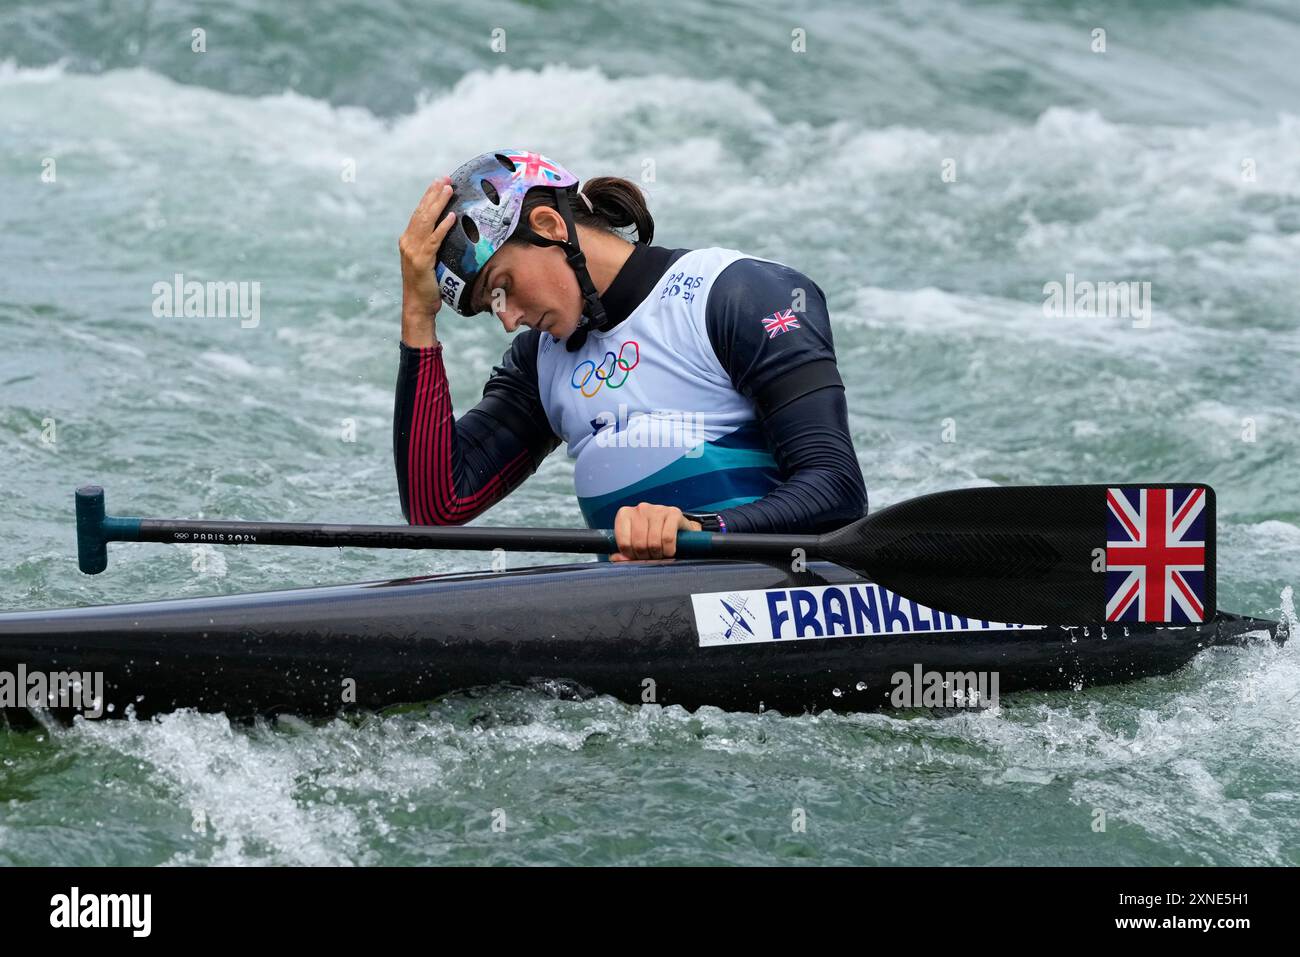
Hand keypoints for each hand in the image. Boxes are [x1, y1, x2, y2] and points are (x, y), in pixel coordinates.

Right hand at [398, 176, 458, 346]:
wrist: (418, 304)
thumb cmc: (426, 284)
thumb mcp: (429, 260)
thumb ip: (433, 245)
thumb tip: (448, 231)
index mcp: (408, 239)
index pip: (420, 213)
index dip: (429, 197)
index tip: (440, 183)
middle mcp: (408, 241)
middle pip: (422, 212)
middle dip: (434, 194)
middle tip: (445, 178)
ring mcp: (413, 250)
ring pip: (427, 222)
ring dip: (438, 204)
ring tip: (449, 189)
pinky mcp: (421, 260)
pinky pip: (434, 240)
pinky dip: (443, 227)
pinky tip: (452, 217)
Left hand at [610, 503, 702, 560]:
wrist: (676, 528)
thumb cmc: (650, 536)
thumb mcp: (634, 543)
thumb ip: (623, 553)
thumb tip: (616, 558)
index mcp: (625, 514)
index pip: (623, 543)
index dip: (631, 556)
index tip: (637, 558)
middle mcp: (640, 508)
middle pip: (639, 544)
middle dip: (645, 557)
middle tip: (650, 558)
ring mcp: (657, 509)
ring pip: (653, 542)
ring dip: (658, 555)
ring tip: (659, 555)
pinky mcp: (674, 513)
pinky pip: (668, 538)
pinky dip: (668, 550)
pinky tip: (669, 551)